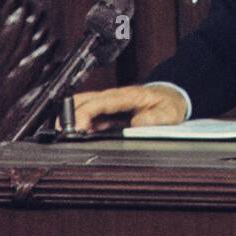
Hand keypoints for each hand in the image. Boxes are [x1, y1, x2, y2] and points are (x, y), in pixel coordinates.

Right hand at [65, 85, 187, 132]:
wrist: (171, 96)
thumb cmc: (168, 104)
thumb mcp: (169, 113)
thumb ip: (155, 118)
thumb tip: (137, 123)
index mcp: (127, 96)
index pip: (99, 102)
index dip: (84, 114)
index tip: (77, 129)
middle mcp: (113, 96)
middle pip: (82, 100)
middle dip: (69, 117)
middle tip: (64, 138)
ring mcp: (107, 103)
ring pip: (80, 106)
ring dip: (71, 121)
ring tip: (67, 140)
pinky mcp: (106, 111)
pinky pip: (87, 115)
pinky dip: (78, 126)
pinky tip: (78, 138)